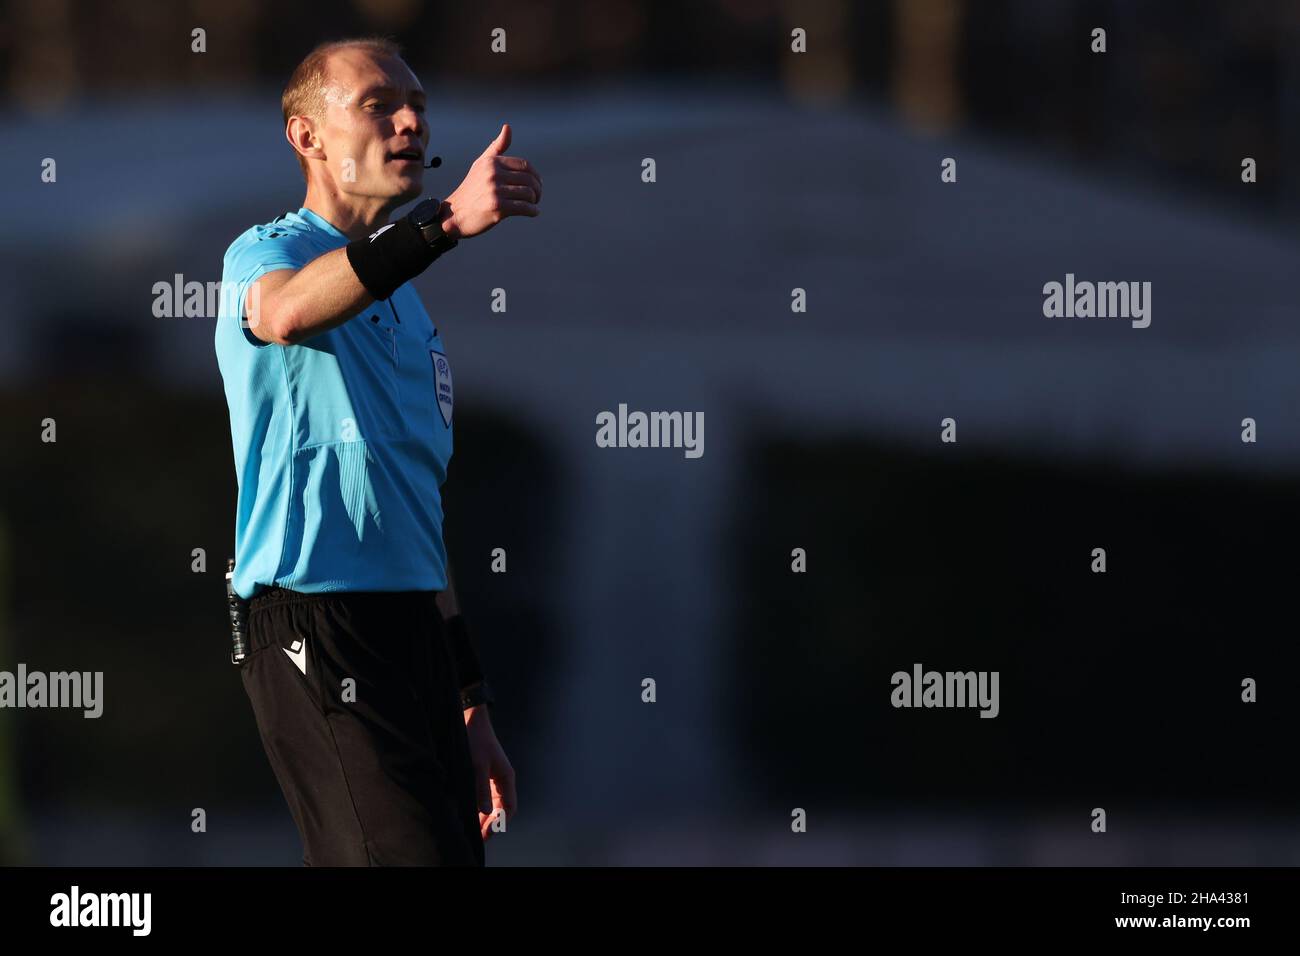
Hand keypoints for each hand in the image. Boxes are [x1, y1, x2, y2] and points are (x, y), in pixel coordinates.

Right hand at [440, 123, 541, 239]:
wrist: (455, 214)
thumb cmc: (471, 189)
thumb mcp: (481, 164)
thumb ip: (496, 148)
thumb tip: (508, 127)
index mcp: (492, 162)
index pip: (524, 165)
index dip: (535, 175)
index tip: (536, 184)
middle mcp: (493, 174)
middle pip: (529, 180)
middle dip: (537, 189)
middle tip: (536, 197)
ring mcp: (495, 191)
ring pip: (528, 194)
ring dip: (535, 201)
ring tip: (533, 204)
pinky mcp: (498, 207)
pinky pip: (524, 208)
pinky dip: (532, 211)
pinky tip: (533, 212)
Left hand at [464, 703, 515, 841]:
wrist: (471, 720)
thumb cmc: (475, 741)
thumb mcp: (477, 766)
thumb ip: (481, 789)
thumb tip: (485, 811)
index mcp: (506, 777)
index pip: (508, 807)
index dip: (499, 822)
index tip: (487, 833)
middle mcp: (502, 779)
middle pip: (501, 808)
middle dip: (492, 823)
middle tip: (479, 836)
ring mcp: (494, 776)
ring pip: (493, 803)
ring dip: (485, 816)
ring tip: (474, 828)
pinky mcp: (485, 774)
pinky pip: (486, 796)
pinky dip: (480, 806)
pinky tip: (471, 812)